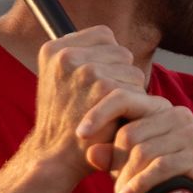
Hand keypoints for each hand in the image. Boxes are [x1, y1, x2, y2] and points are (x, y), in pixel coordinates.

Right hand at [23, 28, 145, 177]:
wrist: (54, 157)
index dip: (110, 58)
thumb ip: (81, 58)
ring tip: (109, 111)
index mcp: (54, 49)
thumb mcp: (60, 81)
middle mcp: (67, 55)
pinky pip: (138, 88)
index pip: (103, 35)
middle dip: (121, 75)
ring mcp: (86, 70)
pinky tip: (117, 120)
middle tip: (105, 101)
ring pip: (132, 70)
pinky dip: (135, 105)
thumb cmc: (63, 122)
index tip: (103, 81)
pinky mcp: (104, 88)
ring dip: (129, 91)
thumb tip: (113, 43)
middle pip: (121, 52)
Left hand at [77, 90, 192, 192]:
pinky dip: (140, 183)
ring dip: (126, 179)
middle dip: (116, 165)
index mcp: (159, 109)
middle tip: (114, 190)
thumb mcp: (133, 168)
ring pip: (143, 152)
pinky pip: (161, 166)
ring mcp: (191, 135)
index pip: (123, 98)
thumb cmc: (166, 180)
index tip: (79, 134)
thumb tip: (90, 151)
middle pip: (129, 133)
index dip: (99, 113)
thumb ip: (112, 158)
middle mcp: (177, 115)